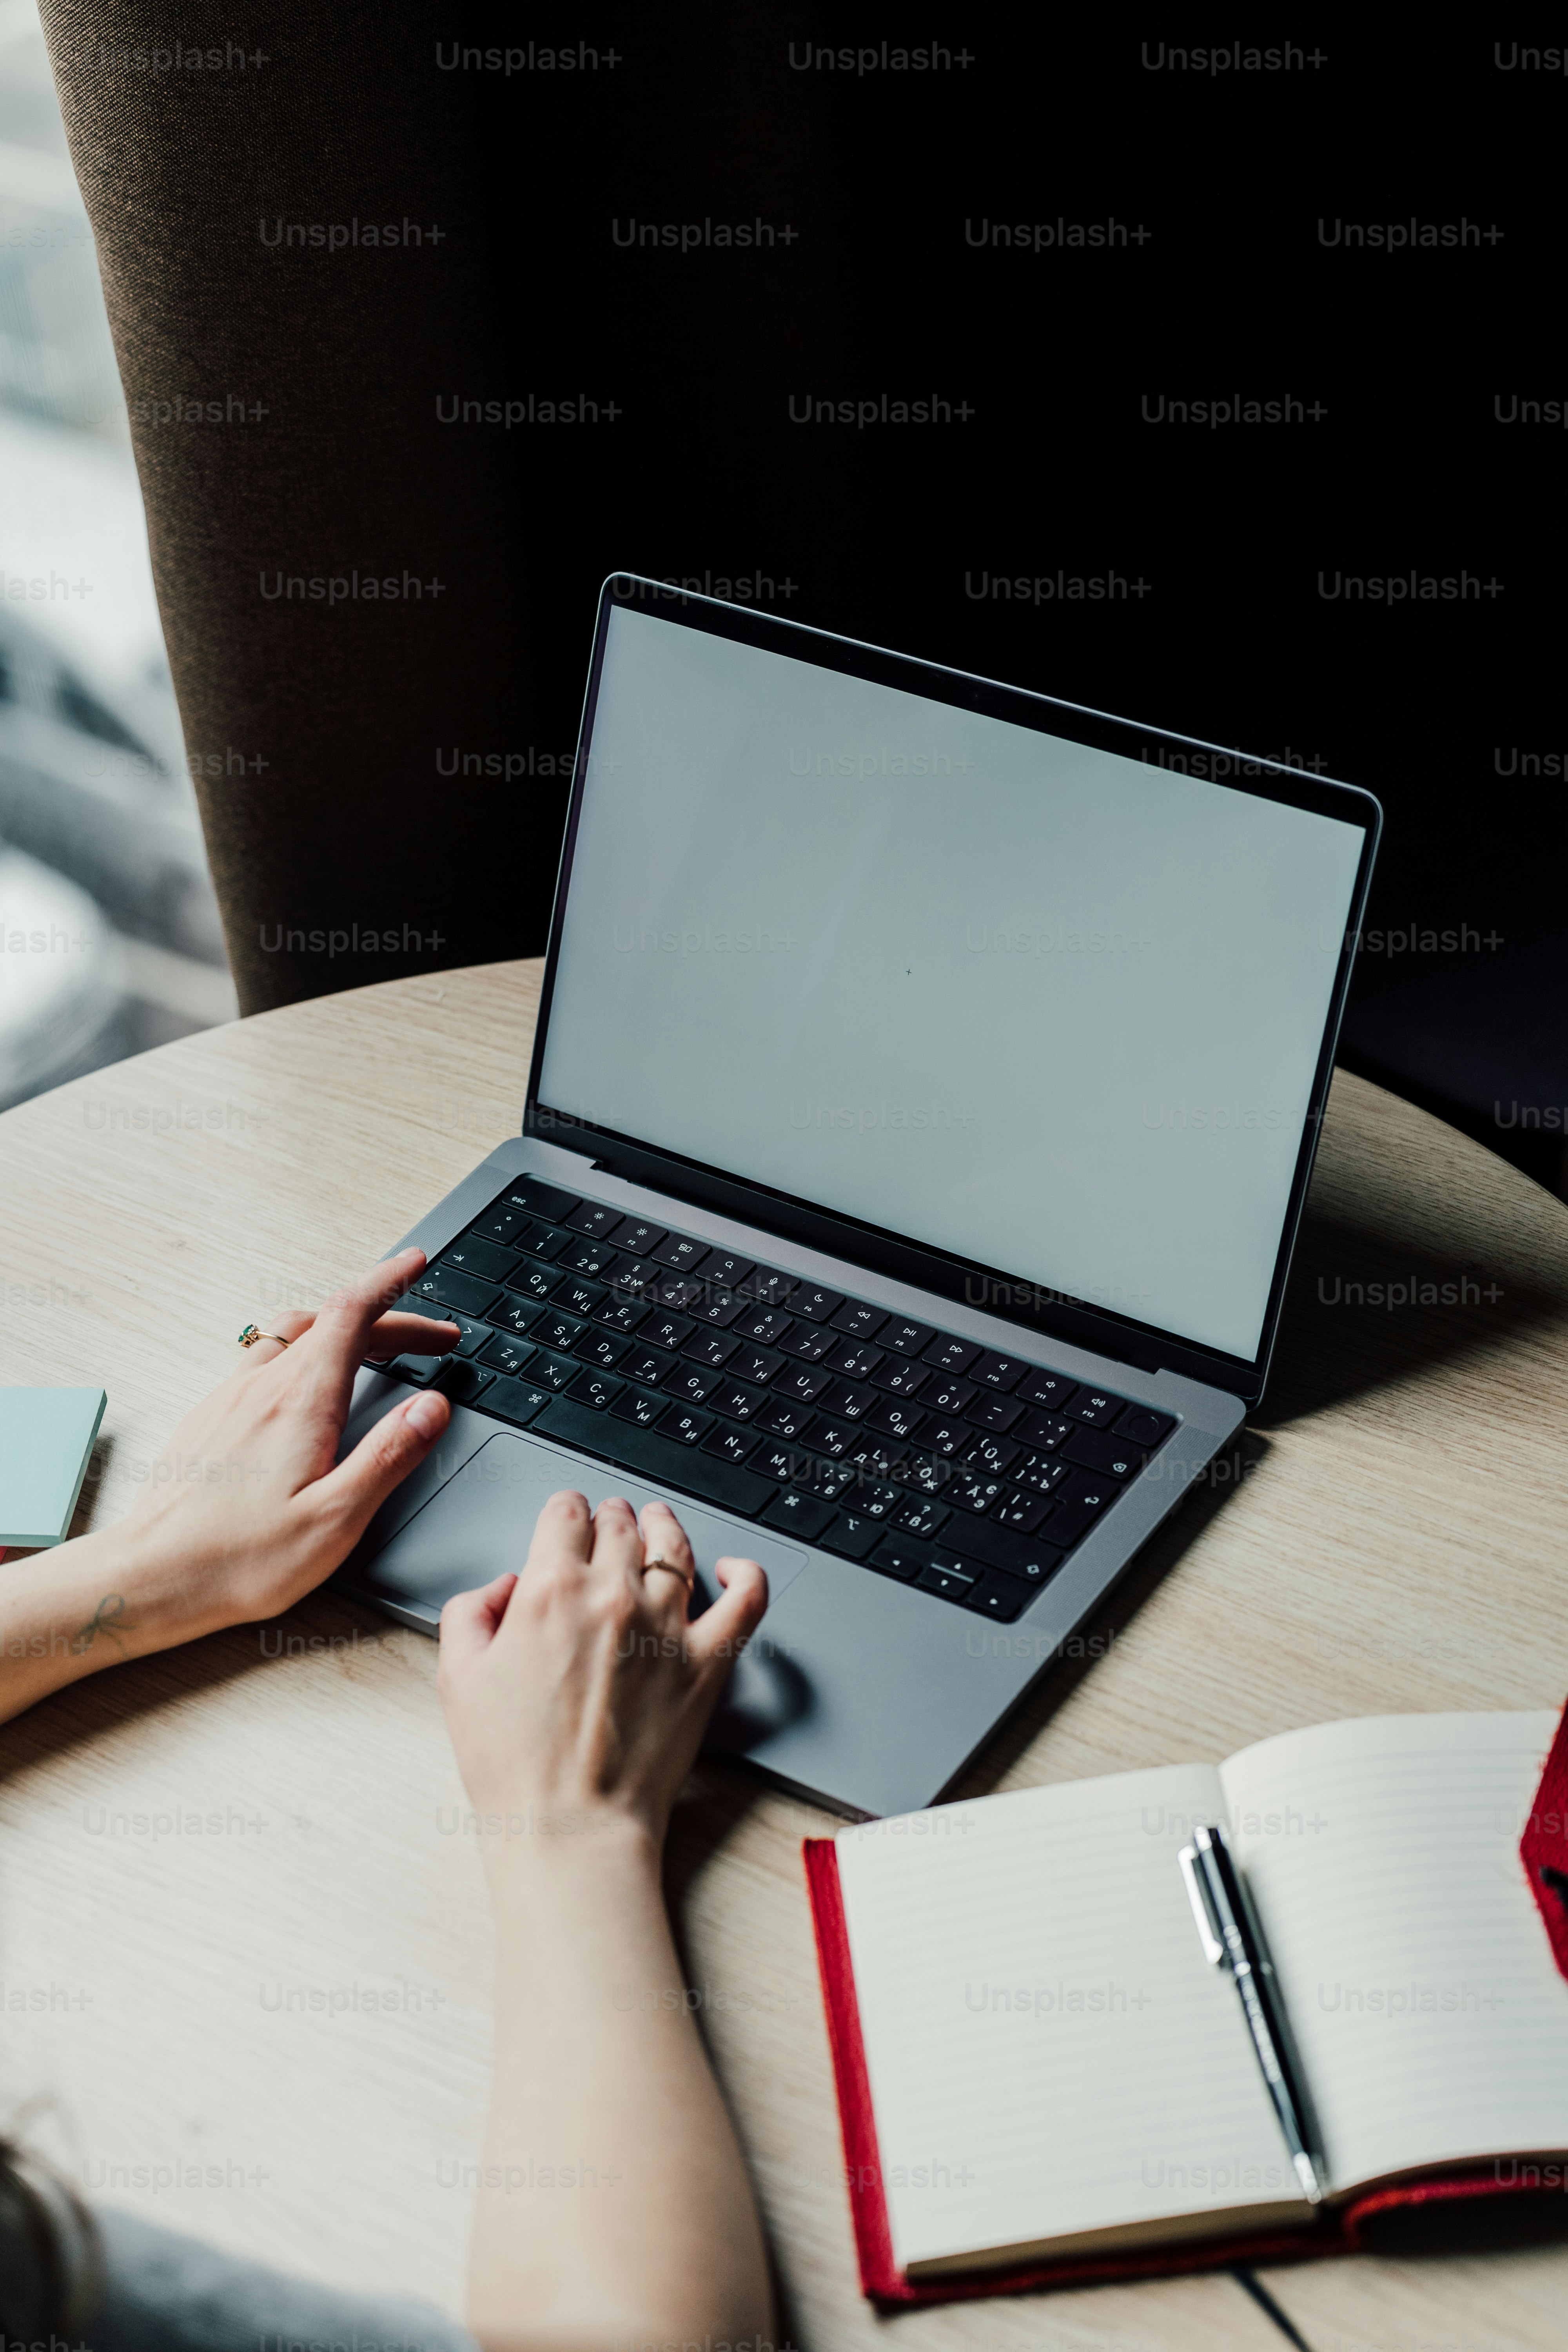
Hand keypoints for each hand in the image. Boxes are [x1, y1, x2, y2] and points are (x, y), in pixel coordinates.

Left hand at [109, 1246, 459, 1636]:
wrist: (154, 1575)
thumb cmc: (241, 1558)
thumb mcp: (337, 1518)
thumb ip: (389, 1455)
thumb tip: (431, 1406)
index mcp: (301, 1402)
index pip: (352, 1312)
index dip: (390, 1280)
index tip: (415, 1262)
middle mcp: (262, 1387)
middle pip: (331, 1321)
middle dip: (388, 1319)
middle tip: (431, 1338)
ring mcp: (230, 1398)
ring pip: (292, 1335)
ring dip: (341, 1329)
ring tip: (375, 1347)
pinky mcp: (210, 1417)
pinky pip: (262, 1359)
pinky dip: (302, 1352)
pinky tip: (309, 1384)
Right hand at [437, 1491, 768, 1853]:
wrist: (568, 1827)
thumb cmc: (514, 1768)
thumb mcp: (458, 1679)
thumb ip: (470, 1612)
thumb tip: (504, 1585)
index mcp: (550, 1592)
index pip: (566, 1514)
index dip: (564, 1512)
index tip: (565, 1520)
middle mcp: (613, 1597)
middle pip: (619, 1525)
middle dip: (609, 1517)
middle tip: (608, 1524)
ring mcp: (666, 1627)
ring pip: (674, 1547)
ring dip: (663, 1527)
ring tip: (657, 1524)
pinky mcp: (706, 1664)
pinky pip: (746, 1600)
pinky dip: (746, 1574)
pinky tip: (733, 1568)